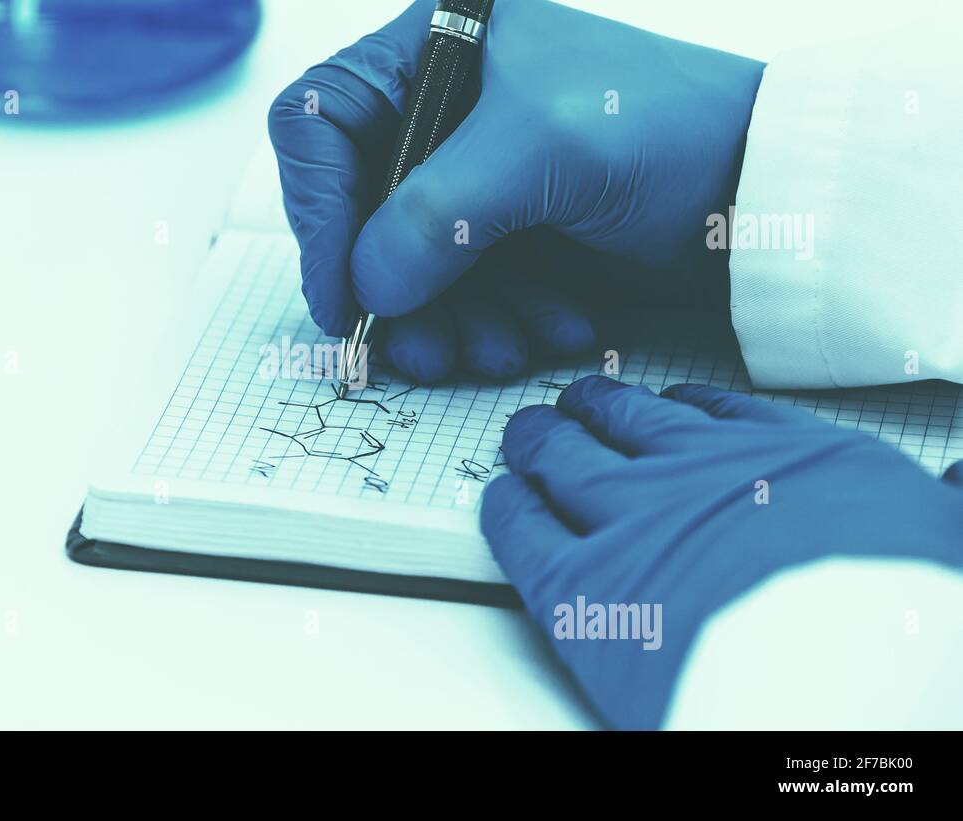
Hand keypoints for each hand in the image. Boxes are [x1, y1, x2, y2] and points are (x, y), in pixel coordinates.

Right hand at [269, 1, 763, 383]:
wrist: (761, 186)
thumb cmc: (667, 129)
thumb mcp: (541, 152)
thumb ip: (436, 213)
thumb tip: (364, 284)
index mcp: (434, 44)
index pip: (320, 123)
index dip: (316, 214)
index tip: (343, 298)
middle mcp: (440, 103)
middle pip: (358, 208)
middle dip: (394, 289)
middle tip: (423, 352)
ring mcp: (472, 170)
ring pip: (407, 261)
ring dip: (448, 320)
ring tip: (499, 352)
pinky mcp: (503, 225)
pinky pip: (460, 286)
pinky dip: (492, 320)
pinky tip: (547, 333)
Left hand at [480, 376, 962, 727]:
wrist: (845, 675)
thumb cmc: (903, 611)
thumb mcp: (946, 538)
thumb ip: (939, 506)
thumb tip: (958, 484)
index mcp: (787, 458)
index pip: (721, 413)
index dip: (685, 406)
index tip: (670, 402)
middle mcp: (699, 473)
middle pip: (627, 422)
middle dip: (597, 408)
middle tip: (575, 401)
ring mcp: (631, 521)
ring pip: (564, 459)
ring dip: (541, 441)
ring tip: (526, 434)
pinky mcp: (580, 586)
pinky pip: (522, 529)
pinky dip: (505, 507)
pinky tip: (498, 495)